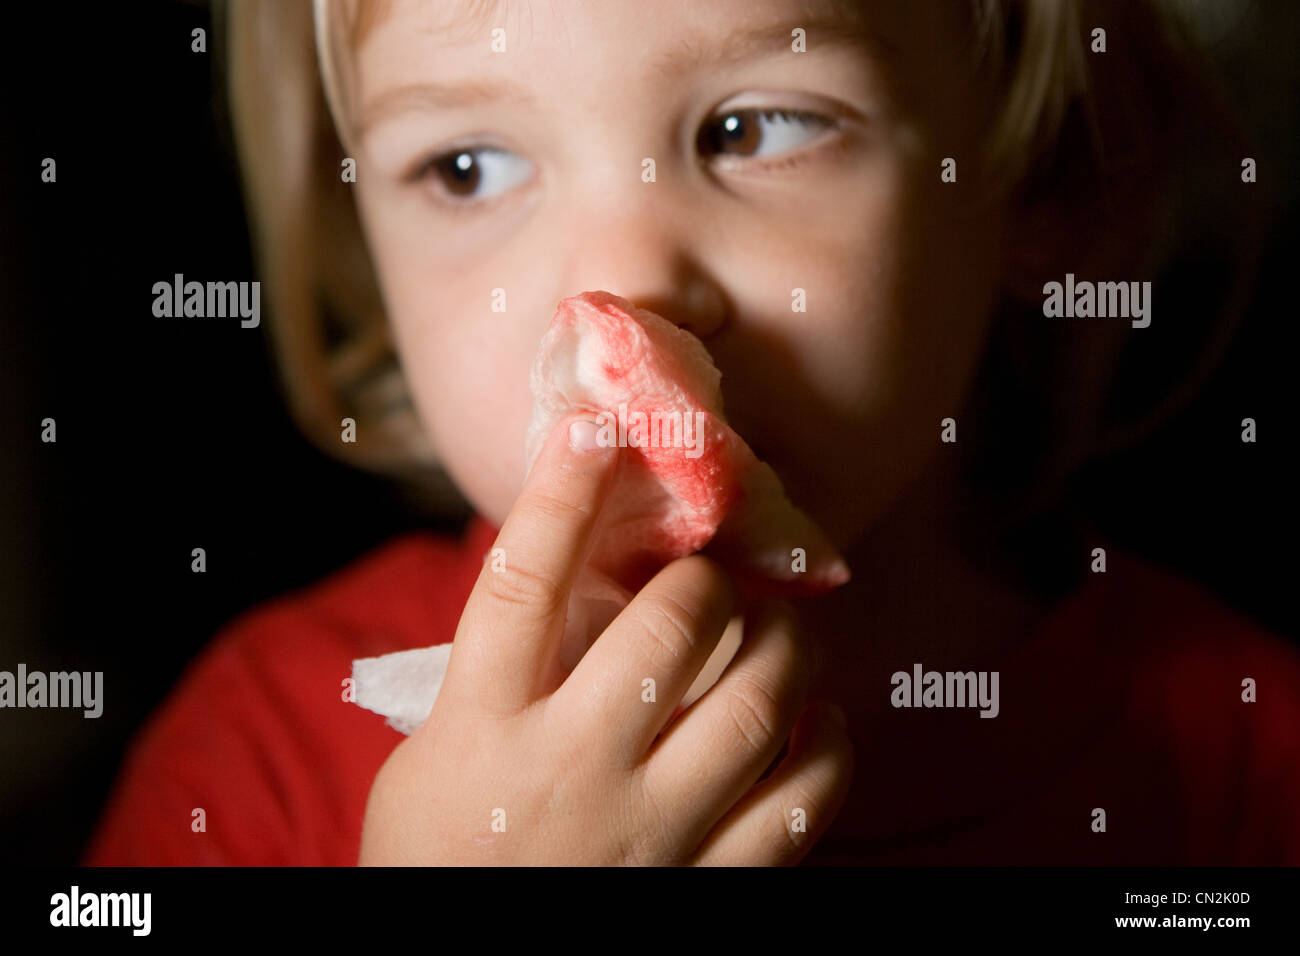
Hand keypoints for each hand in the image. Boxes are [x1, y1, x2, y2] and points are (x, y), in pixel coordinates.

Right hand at [358, 415, 853, 864]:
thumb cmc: (438, 855)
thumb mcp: (433, 756)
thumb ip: (493, 672)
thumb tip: (571, 573)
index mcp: (482, 729)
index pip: (523, 584)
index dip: (561, 495)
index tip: (599, 428)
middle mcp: (568, 771)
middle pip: (667, 633)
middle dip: (707, 581)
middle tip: (715, 578)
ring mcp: (644, 834)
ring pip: (755, 708)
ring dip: (785, 647)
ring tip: (781, 633)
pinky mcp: (702, 889)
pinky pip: (798, 808)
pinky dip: (826, 751)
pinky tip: (819, 723)